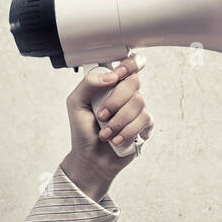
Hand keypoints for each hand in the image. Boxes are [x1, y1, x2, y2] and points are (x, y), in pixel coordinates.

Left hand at [64, 53, 150, 188]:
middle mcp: (126, 94)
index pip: (130, 64)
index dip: (130, 64)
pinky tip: (117, 139)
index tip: (118, 74)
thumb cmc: (83, 130)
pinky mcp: (145, 125)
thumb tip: (112, 76)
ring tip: (105, 133)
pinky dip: (127, 132)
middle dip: (115, 101)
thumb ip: (89, 84)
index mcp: (111, 84)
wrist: (90, 158)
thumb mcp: (75, 103)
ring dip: (118, 121)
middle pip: (134, 82)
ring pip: (138, 103)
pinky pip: (144, 120)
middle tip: (101, 116)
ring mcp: (137, 109)